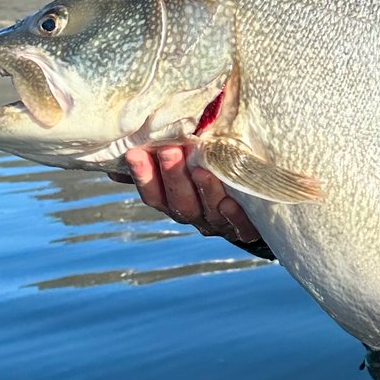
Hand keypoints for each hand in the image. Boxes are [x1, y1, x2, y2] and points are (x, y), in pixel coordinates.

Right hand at [107, 144, 261, 242]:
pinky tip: (230, 202)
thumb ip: (159, 158)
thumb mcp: (188, 164)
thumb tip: (119, 152)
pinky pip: (241, 227)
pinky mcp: (248, 228)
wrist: (260, 205)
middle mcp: (196, 215)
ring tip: (200, 170)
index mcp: (176, 202)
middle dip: (173, 177)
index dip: (143, 176)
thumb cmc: (215, 176)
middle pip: (179, 202)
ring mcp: (221, 224)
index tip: (134, 153)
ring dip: (203, 191)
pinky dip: (235, 216)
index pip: (153, 194)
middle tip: (169, 151)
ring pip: (208, 212)